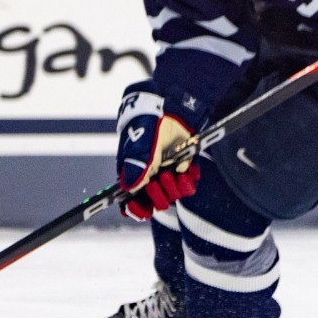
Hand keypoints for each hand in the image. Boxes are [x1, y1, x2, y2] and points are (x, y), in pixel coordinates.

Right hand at [115, 86, 198, 219]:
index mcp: (132, 172)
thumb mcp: (141, 141)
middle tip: (160, 179)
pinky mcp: (183, 167)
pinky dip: (188, 180)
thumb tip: (130, 188)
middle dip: (158, 195)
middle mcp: (149, 176)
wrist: (173, 105)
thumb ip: (137, 163)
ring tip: (173, 172)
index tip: (143, 211)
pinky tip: (185, 169)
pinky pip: (187, 185)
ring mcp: (167, 172)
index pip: (129, 202)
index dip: (136, 209)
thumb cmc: (150, 121)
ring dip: (173, 188)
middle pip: (153, 203)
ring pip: (171, 196)